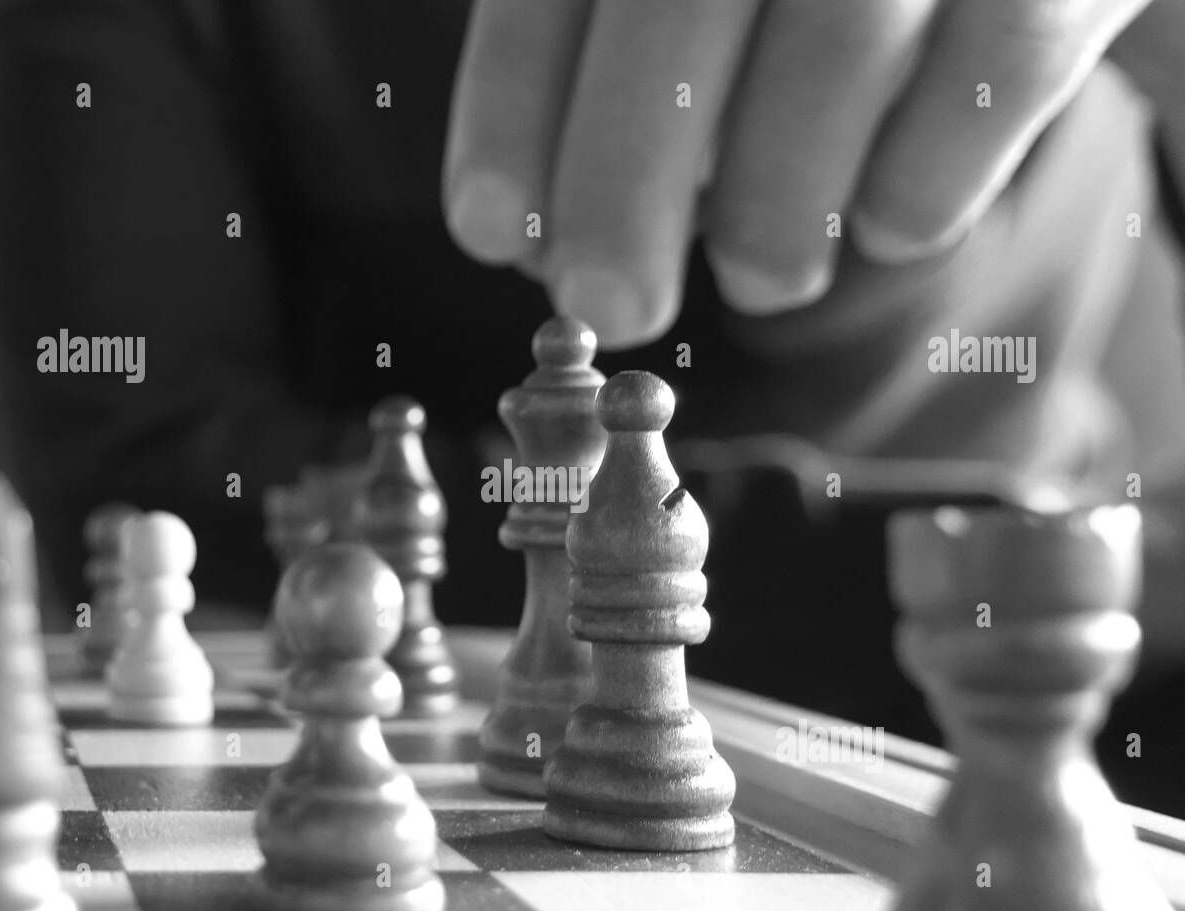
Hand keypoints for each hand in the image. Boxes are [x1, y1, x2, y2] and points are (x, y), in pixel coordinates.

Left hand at [444, 0, 1153, 348]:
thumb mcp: (714, 1)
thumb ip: (627, 63)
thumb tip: (548, 232)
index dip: (516, 107)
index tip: (491, 233)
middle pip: (677, 3)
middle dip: (622, 185)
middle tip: (612, 308)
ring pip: (834, 43)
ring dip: (775, 206)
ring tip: (763, 278)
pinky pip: (992, 72)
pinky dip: (921, 184)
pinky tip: (888, 230)